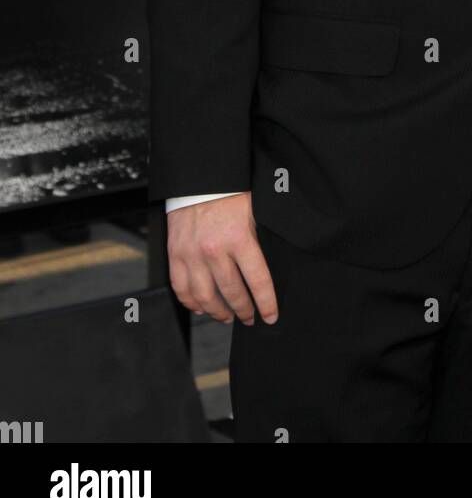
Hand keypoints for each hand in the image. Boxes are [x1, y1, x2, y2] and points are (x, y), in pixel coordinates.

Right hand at [166, 192, 277, 325]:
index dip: (266, 303)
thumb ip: (259, 241)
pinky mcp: (175, 254)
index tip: (270, 316)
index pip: (257, 281)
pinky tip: (201, 307)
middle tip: (250, 318)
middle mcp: (214, 249)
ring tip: (227, 317)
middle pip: (232, 293)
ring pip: (205, 297)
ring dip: (218, 312)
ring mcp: (192, 254)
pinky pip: (181, 288)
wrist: (198, 178)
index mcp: (239, 238)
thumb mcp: (254, 213)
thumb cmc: (230, 193)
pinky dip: (191, 302)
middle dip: (244, 310)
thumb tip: (267, 268)